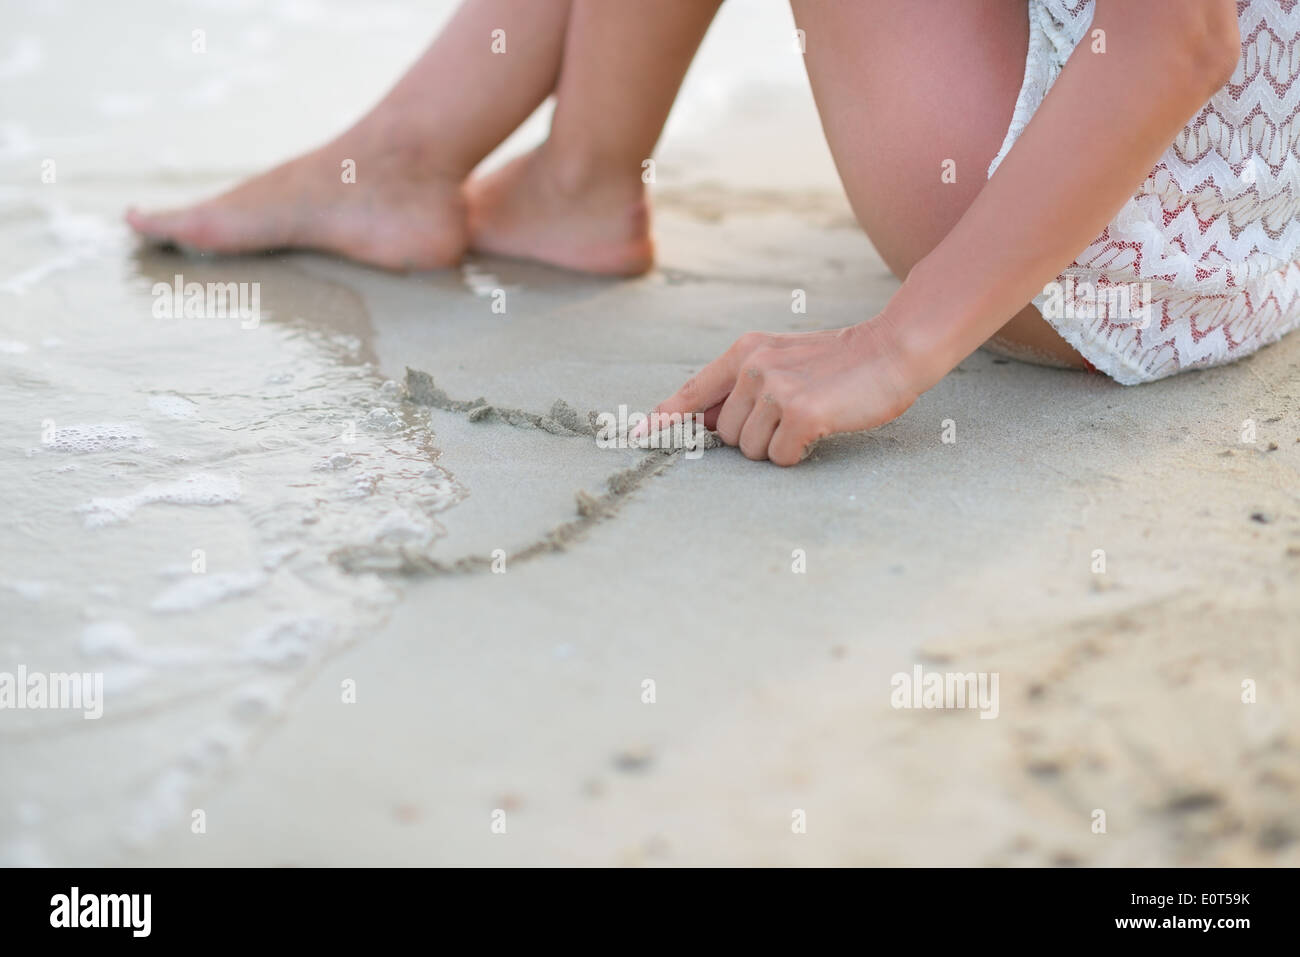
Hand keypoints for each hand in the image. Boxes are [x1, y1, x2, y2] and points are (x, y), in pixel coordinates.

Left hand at [649, 318, 918, 465]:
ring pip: (750, 450)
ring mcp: (775, 390)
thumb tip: (700, 422)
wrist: (893, 350)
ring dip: (777, 447)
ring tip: (807, 420)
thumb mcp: (783, 361)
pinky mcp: (800, 413)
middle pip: (725, 435)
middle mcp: (753, 368)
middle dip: (753, 438)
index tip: (637, 436)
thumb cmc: (840, 364)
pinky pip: (779, 457)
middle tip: (791, 416)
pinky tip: (819, 431)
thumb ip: (741, 387)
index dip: (664, 418)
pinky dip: (797, 454)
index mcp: (745, 352)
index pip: (692, 391)